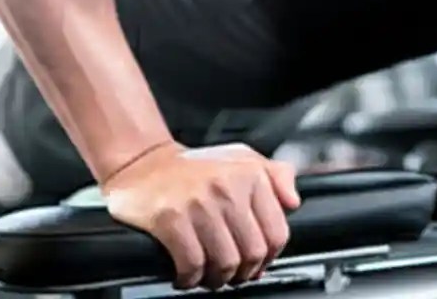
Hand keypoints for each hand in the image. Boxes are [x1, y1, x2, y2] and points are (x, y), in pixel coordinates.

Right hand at [102, 142, 300, 289]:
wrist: (143, 164)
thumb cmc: (194, 168)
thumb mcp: (242, 158)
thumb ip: (276, 176)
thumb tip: (293, 203)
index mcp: (249, 174)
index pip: (276, 233)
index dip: (268, 258)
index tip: (257, 264)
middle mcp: (227, 186)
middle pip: (252, 253)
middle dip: (243, 273)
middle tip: (232, 274)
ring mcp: (198, 202)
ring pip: (225, 263)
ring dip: (217, 279)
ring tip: (209, 275)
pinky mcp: (170, 218)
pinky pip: (192, 265)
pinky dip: (190, 279)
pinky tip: (185, 275)